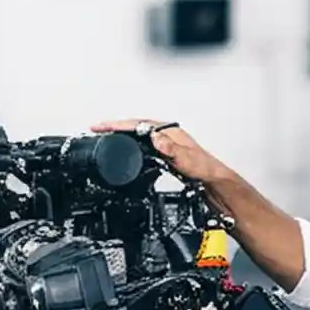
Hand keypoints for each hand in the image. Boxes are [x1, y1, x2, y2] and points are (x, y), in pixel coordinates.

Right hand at [89, 118, 228, 182]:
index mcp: (170, 132)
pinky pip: (141, 146)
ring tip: (103, 137)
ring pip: (137, 135)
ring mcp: (164, 145)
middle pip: (135, 127)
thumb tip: (155, 138)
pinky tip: (123, 151)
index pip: (138, 124)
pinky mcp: (163, 155)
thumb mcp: (187, 160)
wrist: (215, 184)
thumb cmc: (206, 171)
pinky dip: (129, 146)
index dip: (117, 125)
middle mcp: (166, 136)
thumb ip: (172, 150)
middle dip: (114, 127)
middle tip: (95, 129)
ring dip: (120, 136)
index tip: (101, 126)